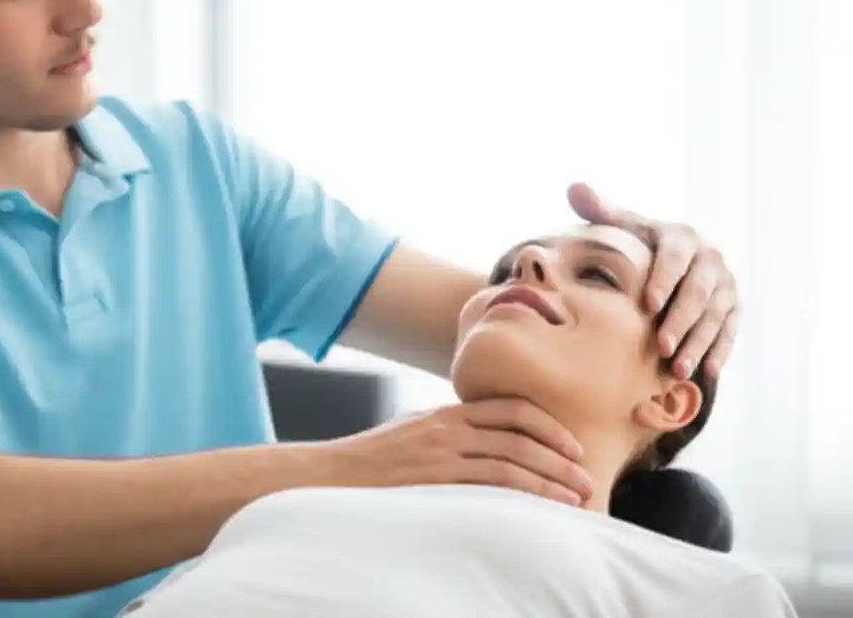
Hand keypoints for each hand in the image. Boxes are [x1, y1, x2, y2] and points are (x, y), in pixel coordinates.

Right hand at [325, 398, 593, 505]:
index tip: (573, 447)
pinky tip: (540, 508)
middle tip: (587, 477)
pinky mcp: (434, 478)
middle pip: (520, 433)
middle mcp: (448, 426)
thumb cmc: (372, 462)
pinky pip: (490, 483)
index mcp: (446, 413)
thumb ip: (449, 433)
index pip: (511, 408)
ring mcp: (441, 452)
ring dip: (551, 480)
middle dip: (561, 456)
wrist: (330, 475)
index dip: (549, 425)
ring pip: (512, 460)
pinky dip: (523, 494)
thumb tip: (486, 445)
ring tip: (576, 498)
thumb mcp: (413, 434)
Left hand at [567, 182, 737, 379]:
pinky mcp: (734, 306)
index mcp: (682, 237)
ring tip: (676, 369)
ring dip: (698, 344)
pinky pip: (731, 330)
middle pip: (698, 293)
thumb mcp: (624, 225)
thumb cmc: (639, 242)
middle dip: (680, 321)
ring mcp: (726, 284)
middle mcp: (710, 258)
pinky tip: (707, 374)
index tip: (647, 304)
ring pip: (715, 316)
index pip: (676, 258)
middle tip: (659, 347)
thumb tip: (574, 187)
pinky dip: (720, 352)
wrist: (675, 256)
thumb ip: (601, 210)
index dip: (663, 280)